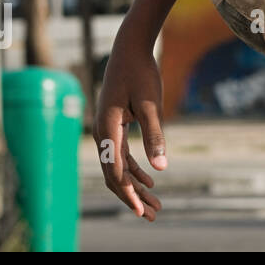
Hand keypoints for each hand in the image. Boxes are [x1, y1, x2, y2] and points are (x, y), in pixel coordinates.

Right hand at [93, 34, 167, 220]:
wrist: (130, 48)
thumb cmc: (141, 73)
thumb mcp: (150, 104)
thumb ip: (155, 135)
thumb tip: (161, 168)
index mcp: (107, 130)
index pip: (116, 171)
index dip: (129, 193)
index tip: (142, 212)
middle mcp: (102, 133)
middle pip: (115, 175)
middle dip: (133, 196)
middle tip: (152, 216)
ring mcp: (107, 130)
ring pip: (119, 167)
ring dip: (136, 186)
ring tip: (155, 204)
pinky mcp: (115, 125)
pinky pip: (122, 155)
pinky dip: (135, 169)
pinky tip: (149, 180)